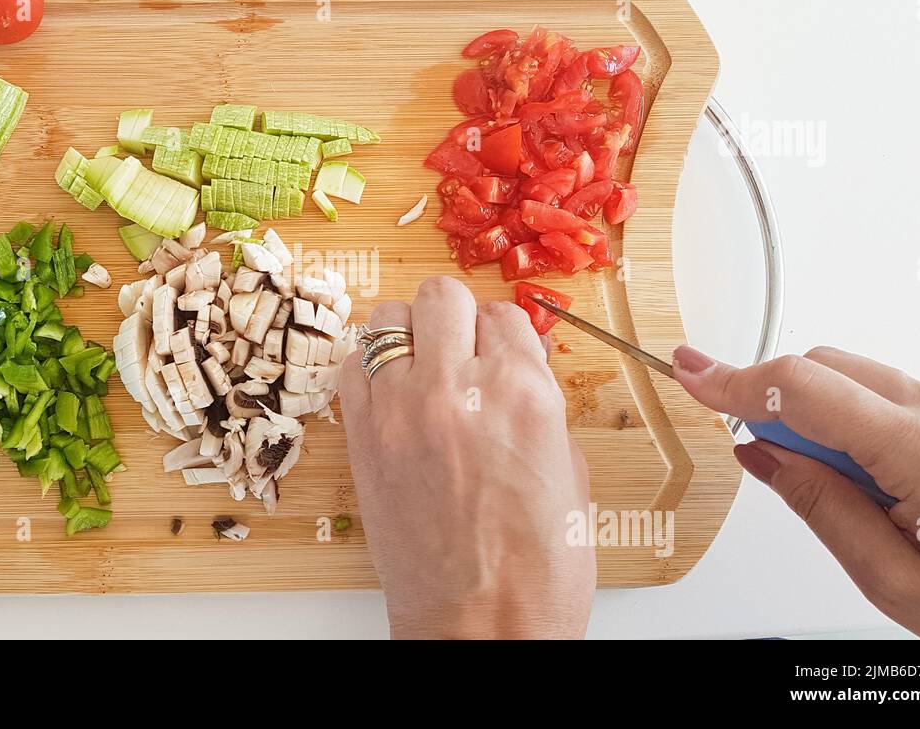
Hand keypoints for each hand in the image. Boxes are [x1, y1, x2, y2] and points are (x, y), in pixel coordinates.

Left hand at [339, 276, 594, 638]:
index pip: (507, 316)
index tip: (502, 355)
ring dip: (408, 334)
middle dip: (457, 318)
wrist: (479, 625)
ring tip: (423, 369)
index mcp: (523, 393)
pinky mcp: (361, 436)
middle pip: (443, 295)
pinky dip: (370, 368)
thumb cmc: (537, 568)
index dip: (505, 336)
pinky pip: (352, 364)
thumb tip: (520, 369)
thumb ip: (540, 406)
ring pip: (387, 317)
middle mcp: (456, 387)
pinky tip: (392, 395)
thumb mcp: (568, 472)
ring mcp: (399, 408)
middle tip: (462, 351)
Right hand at [673, 345, 919, 637]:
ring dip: (829, 422)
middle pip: (829, 369)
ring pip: (863, 382)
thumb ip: (821, 508)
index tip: (693, 372)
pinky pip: (897, 399)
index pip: (804, 387)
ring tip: (860, 497)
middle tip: (772, 462)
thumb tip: (764, 455)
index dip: (736, 378)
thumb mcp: (897, 583)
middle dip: (780, 404)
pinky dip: (866, 428)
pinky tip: (888, 487)